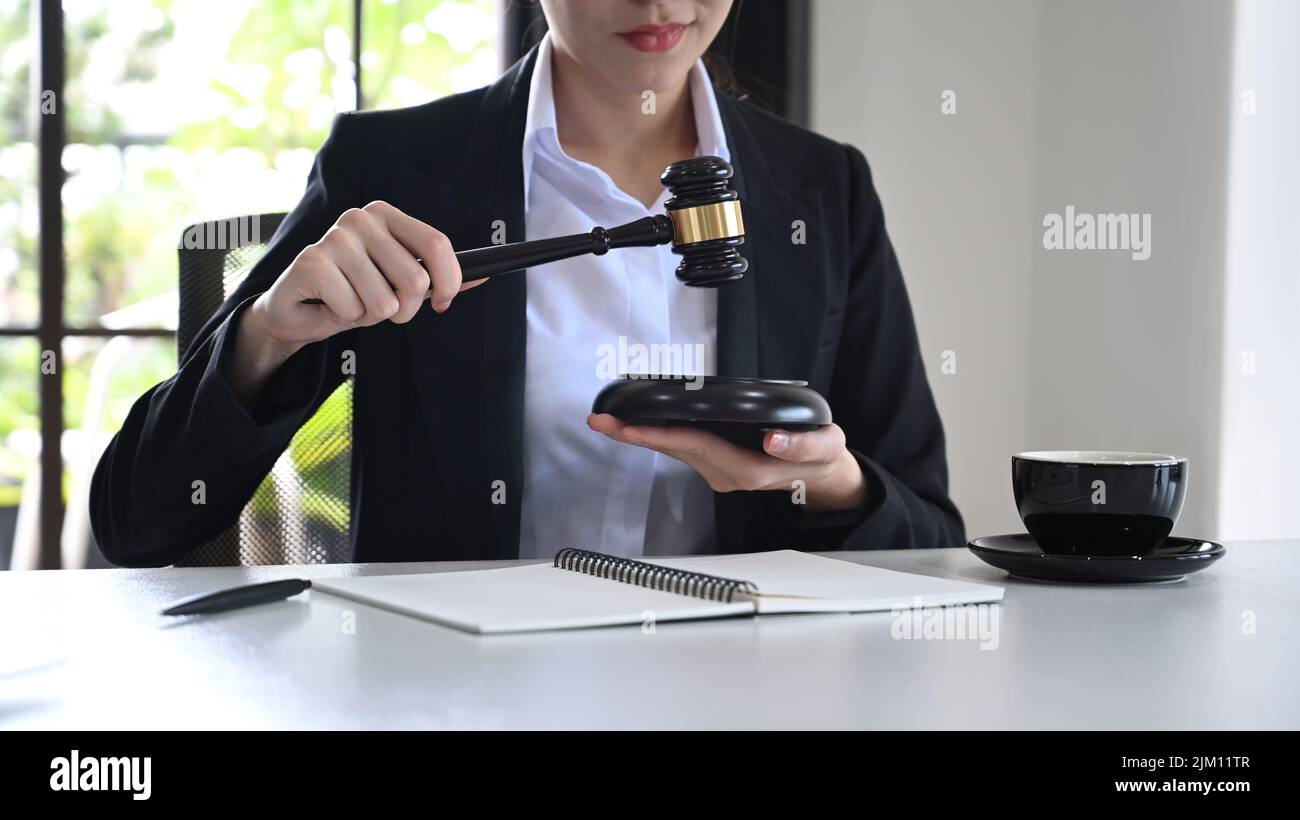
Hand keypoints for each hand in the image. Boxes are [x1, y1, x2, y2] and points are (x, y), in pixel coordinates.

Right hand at [251, 200, 481, 350]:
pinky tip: (330, 304)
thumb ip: (438, 279)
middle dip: (403, 309)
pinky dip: (345, 318)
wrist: (297, 309)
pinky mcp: (312, 262)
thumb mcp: (400, 284)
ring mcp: (335, 237)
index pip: (437, 244)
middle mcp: (361, 219)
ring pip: (385, 301)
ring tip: (351, 302)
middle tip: (379, 305)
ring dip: (371, 316)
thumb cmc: (353, 291)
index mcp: (386, 216)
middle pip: (415, 280)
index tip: (443, 302)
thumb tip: (483, 276)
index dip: (449, 281)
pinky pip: (353, 310)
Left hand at [587, 414, 867, 512]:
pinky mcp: (717, 464)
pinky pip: (683, 449)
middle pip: (675, 450)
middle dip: (636, 436)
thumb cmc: (822, 458)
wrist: (823, 476)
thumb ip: (801, 446)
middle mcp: (727, 475)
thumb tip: (772, 438)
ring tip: (609, 422)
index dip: (660, 436)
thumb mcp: (824, 447)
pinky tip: (639, 426)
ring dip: (641, 437)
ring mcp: (720, 472)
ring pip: (675, 451)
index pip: (696, 447)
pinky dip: (659, 436)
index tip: (629, 429)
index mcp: (748, 470)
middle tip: (600, 421)